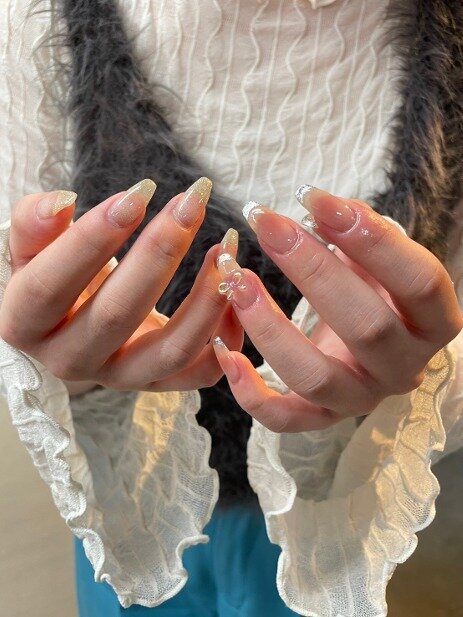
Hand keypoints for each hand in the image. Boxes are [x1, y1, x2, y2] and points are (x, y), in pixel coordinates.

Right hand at [0, 178, 242, 392]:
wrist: (70, 326)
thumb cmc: (53, 276)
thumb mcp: (31, 250)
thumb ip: (34, 225)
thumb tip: (60, 202)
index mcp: (26, 325)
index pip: (52, 286)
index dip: (91, 239)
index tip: (137, 193)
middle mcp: (70, 360)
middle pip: (116, 315)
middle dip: (159, 253)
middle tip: (191, 203)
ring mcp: (118, 378)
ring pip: (169, 350)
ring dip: (206, 297)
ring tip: (226, 248)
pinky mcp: (157, 384)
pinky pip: (199, 373)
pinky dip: (226, 339)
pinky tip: (236, 294)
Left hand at [213, 187, 462, 431]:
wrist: (371, 341)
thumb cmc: (374, 288)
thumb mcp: (377, 255)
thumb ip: (355, 229)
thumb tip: (317, 206)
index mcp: (432, 322)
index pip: (419, 283)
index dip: (373, 240)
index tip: (316, 198)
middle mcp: (403, 368)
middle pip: (366, 328)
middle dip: (313, 271)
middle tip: (268, 226)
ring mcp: (360, 399)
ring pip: (316, 378)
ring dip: (270, 328)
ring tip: (235, 280)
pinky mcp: (320, 417)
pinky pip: (283, 418)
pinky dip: (249, 392)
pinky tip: (224, 350)